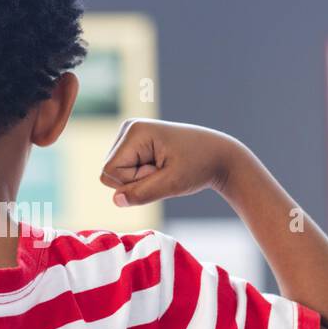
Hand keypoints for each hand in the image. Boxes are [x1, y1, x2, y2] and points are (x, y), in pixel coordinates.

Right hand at [99, 119, 244, 206]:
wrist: (218, 155)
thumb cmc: (199, 166)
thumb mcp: (173, 184)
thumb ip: (142, 193)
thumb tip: (116, 200)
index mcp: (135, 131)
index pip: (110, 172)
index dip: (134, 182)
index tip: (161, 172)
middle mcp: (128, 128)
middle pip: (110, 173)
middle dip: (136, 181)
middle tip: (165, 171)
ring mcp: (130, 135)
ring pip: (116, 174)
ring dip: (140, 179)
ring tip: (165, 169)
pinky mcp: (135, 144)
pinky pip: (124, 171)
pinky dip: (142, 176)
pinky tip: (161, 167)